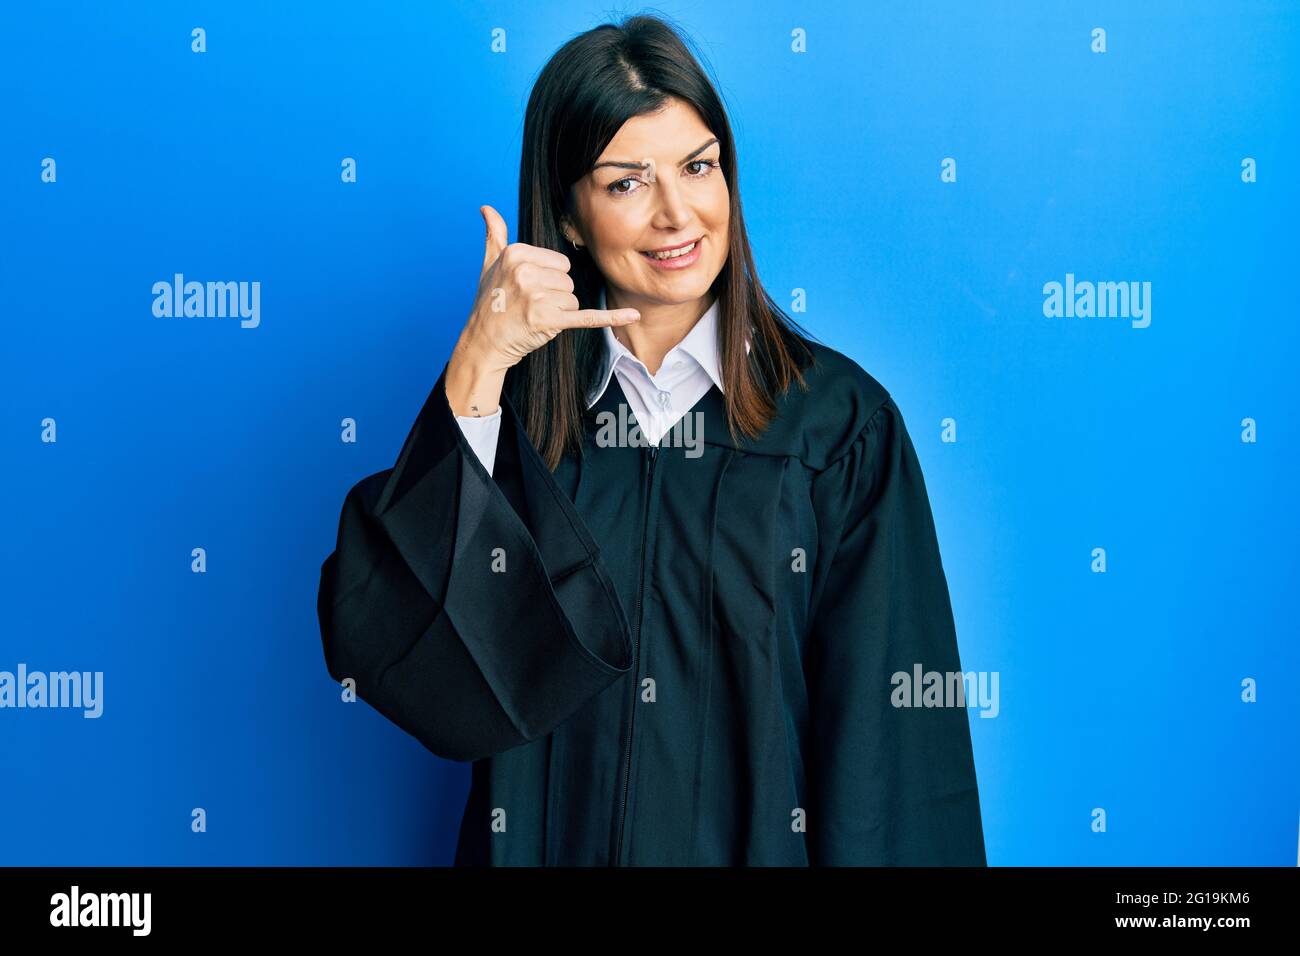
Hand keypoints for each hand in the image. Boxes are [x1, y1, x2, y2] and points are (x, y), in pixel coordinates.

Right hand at [444, 205, 640, 417]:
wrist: (483, 342)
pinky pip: (587, 316)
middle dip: (555, 296)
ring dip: (559, 313)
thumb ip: (494, 235)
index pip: (560, 262)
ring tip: (534, 317)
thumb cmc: (489, 303)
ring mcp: (537, 297)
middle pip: (568, 281)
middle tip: (530, 306)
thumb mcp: (489, 265)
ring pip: (574, 300)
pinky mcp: (549, 321)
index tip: (527, 290)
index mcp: (516, 253)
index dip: (549, 279)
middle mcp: (526, 272)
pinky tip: (633, 315)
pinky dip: (611, 317)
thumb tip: (487, 208)